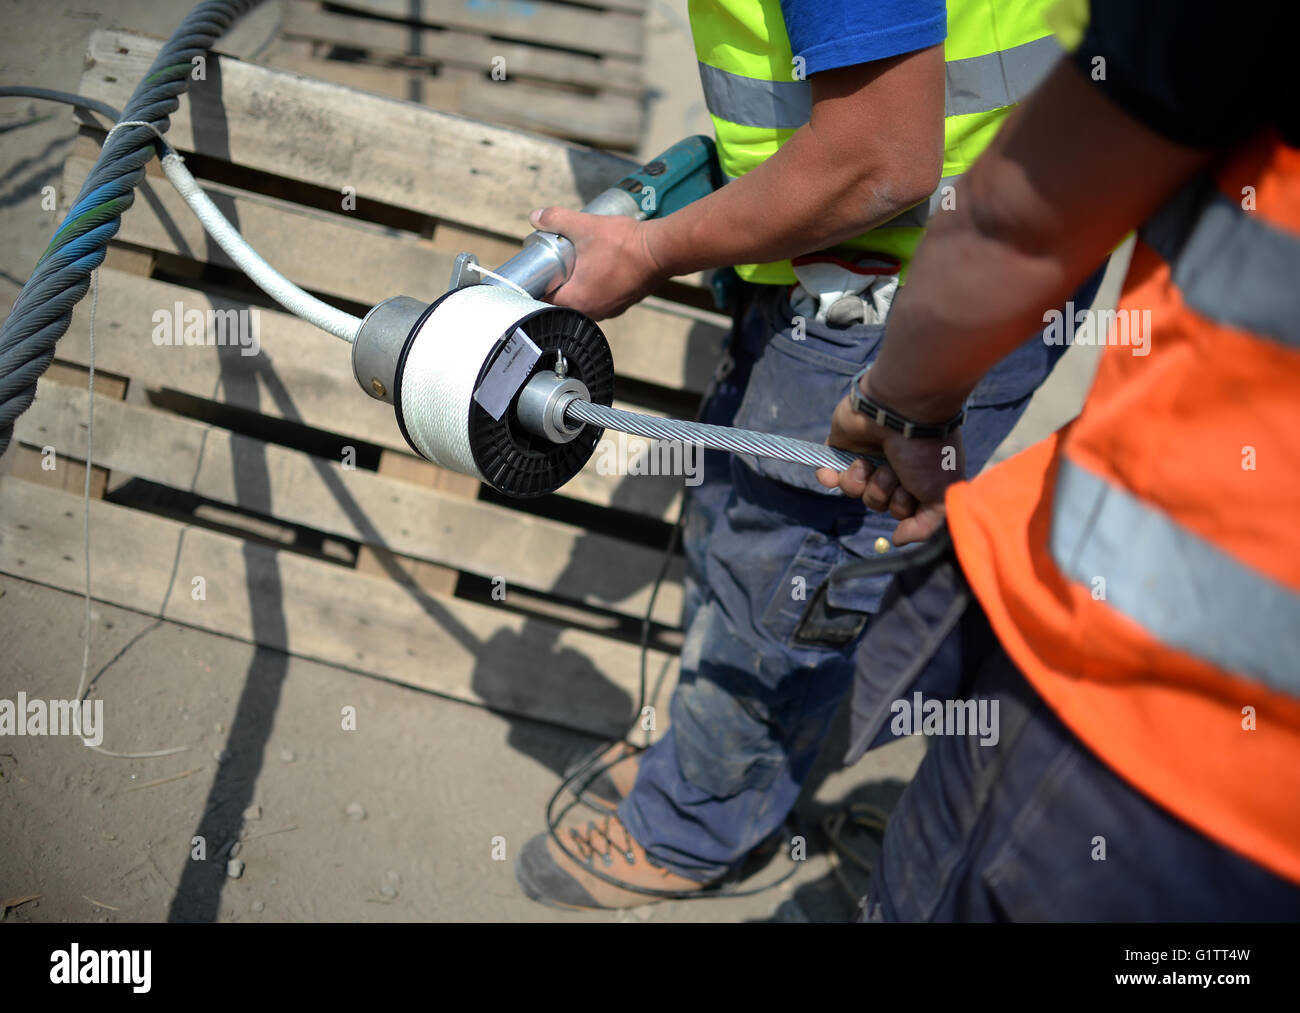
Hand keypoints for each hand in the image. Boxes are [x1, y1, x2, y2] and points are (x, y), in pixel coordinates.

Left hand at [528, 207, 667, 320]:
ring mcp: (611, 310)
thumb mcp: (585, 226)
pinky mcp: (624, 304)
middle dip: (558, 284)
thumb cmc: (624, 243)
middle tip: (555, 263)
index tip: (538, 269)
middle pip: (565, 302)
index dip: (539, 283)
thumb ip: (557, 219)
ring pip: (584, 302)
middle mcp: (594, 311)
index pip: (546, 299)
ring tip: (576, 265)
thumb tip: (535, 215)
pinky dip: (596, 287)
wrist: (662, 250)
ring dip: (578, 287)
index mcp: (578, 300)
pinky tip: (598, 269)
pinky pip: (602, 299)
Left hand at [815, 374, 964, 545]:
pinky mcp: (843, 447)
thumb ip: (924, 527)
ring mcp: (867, 457)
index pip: (901, 511)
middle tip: (896, 472)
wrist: (902, 410)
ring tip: (874, 463)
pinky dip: (828, 476)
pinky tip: (830, 474)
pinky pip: (829, 473)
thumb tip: (896, 540)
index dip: (903, 508)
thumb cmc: (927, 451)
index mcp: (917, 477)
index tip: (914, 490)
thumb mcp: (940, 497)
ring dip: (864, 481)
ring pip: (854, 491)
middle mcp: (893, 468)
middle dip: (884, 493)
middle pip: (876, 503)